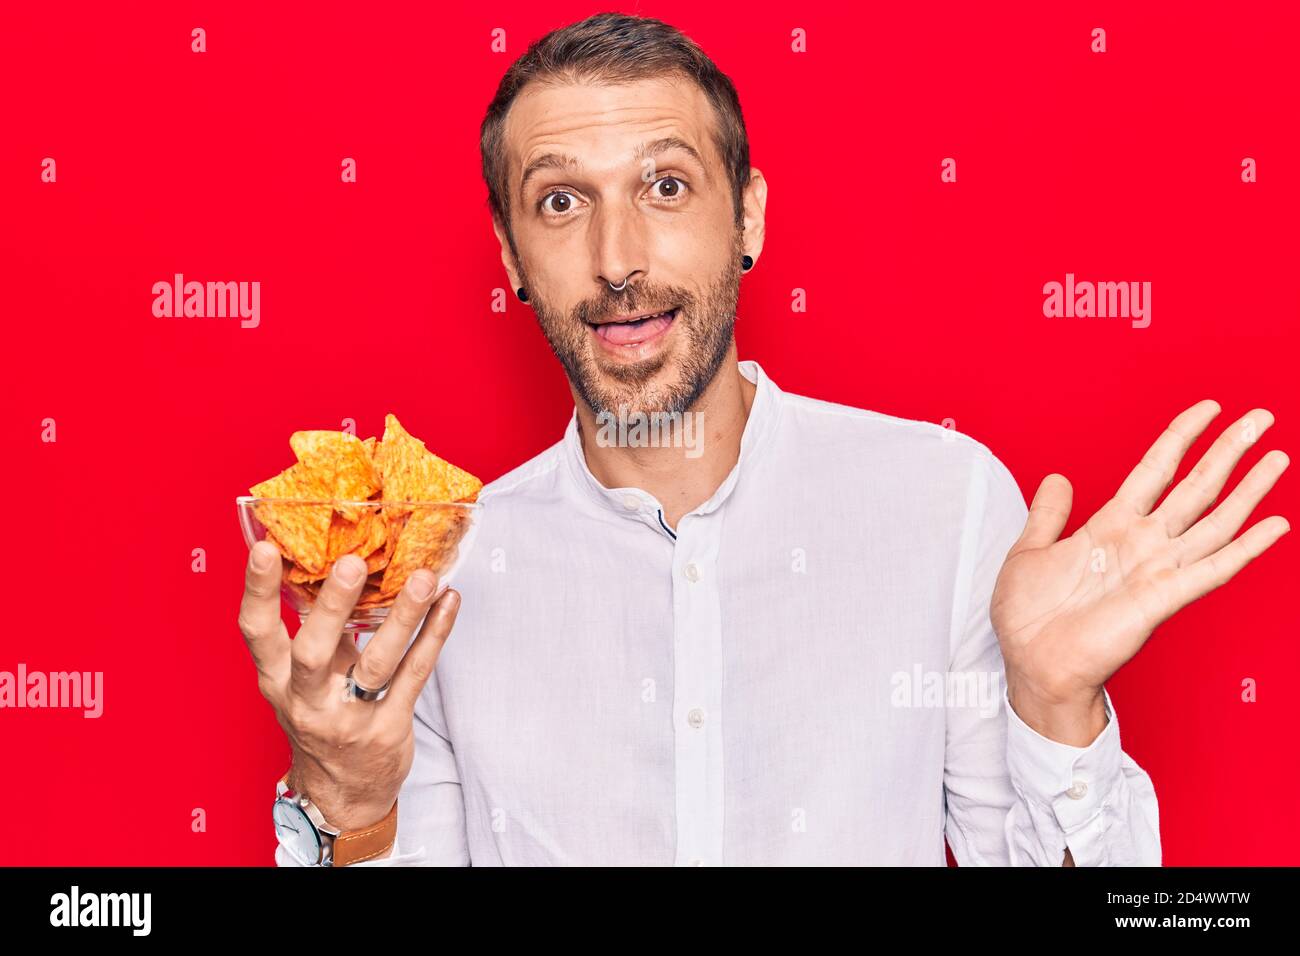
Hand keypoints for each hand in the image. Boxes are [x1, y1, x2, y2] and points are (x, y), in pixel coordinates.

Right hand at [238, 544, 460, 831]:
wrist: (343, 794)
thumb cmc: (322, 716)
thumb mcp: (302, 679)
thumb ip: (314, 628)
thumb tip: (331, 559)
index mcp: (277, 680)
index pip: (257, 633)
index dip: (258, 591)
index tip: (263, 548)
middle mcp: (308, 701)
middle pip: (314, 652)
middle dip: (333, 607)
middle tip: (352, 562)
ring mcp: (351, 717)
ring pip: (377, 663)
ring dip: (403, 617)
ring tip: (425, 578)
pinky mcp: (390, 727)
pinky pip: (415, 675)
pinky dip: (434, 635)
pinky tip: (449, 602)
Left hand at [992, 401, 1288, 721]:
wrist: (1029, 664)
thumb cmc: (1027, 616)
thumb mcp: (1029, 551)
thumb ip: (1048, 515)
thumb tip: (1057, 478)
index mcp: (1109, 526)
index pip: (1155, 469)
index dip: (1181, 436)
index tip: (1210, 408)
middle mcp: (1141, 543)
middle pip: (1195, 486)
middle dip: (1229, 451)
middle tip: (1262, 417)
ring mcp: (1155, 569)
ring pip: (1213, 521)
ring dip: (1248, 490)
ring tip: (1278, 458)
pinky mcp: (1161, 600)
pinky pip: (1211, 570)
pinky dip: (1244, 549)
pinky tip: (1275, 526)